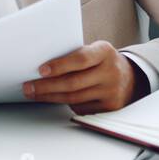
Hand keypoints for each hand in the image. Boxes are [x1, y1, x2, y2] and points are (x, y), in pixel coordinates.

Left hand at [22, 40, 150, 114]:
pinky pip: (80, 108)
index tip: (41, 70)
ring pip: (74, 98)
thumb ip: (75, 56)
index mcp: (105, 52)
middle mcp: (110, 72)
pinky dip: (64, 104)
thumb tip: (43, 67)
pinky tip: (52, 99)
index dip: (59, 65)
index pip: (80, 59)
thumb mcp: (94, 51)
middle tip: (29, 87)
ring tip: (33, 94)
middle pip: (73, 83)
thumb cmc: (102, 62)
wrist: (129, 78)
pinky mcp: (109, 108)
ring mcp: (111, 92)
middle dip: (47, 86)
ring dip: (50, 97)